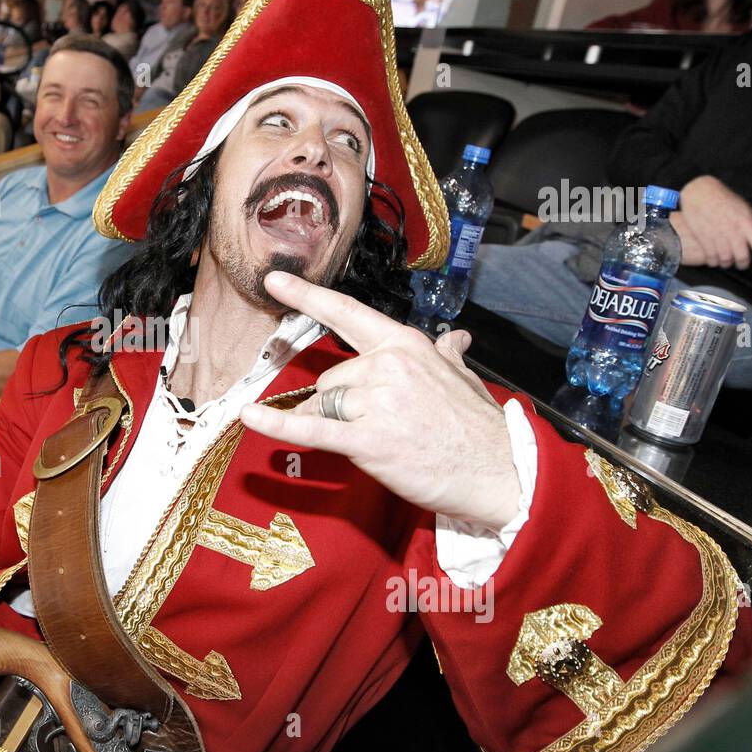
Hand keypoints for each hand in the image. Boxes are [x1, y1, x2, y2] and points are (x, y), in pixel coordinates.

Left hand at [239, 272, 521, 531]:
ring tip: (378, 441)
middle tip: (380, 426)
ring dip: (337, 424)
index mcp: (406, 345)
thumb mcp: (463, 378)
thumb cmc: (478, 428)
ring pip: (325, 405)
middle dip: (341, 403)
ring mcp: (377, 401)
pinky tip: (251, 417)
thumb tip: (456, 338)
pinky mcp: (369, 439)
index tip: (274, 280)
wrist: (500, 471)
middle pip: (330, 378)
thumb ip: (447, 354)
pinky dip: (278, 424)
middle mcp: (388, 365)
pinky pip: (312, 429)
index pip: (348, 313)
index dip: (307, 296)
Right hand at [671, 176, 751, 272]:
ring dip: (727, 264)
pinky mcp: (703, 237)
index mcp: (746, 222)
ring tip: (727, 263)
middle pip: (742, 256)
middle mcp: (733, 230)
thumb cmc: (722, 197)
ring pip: (726, 259)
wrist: (699, 192)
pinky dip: (713, 262)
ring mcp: (717, 234)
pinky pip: (711, 256)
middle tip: (742, 264)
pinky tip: (714, 261)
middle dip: (743, 264)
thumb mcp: (742, 205)